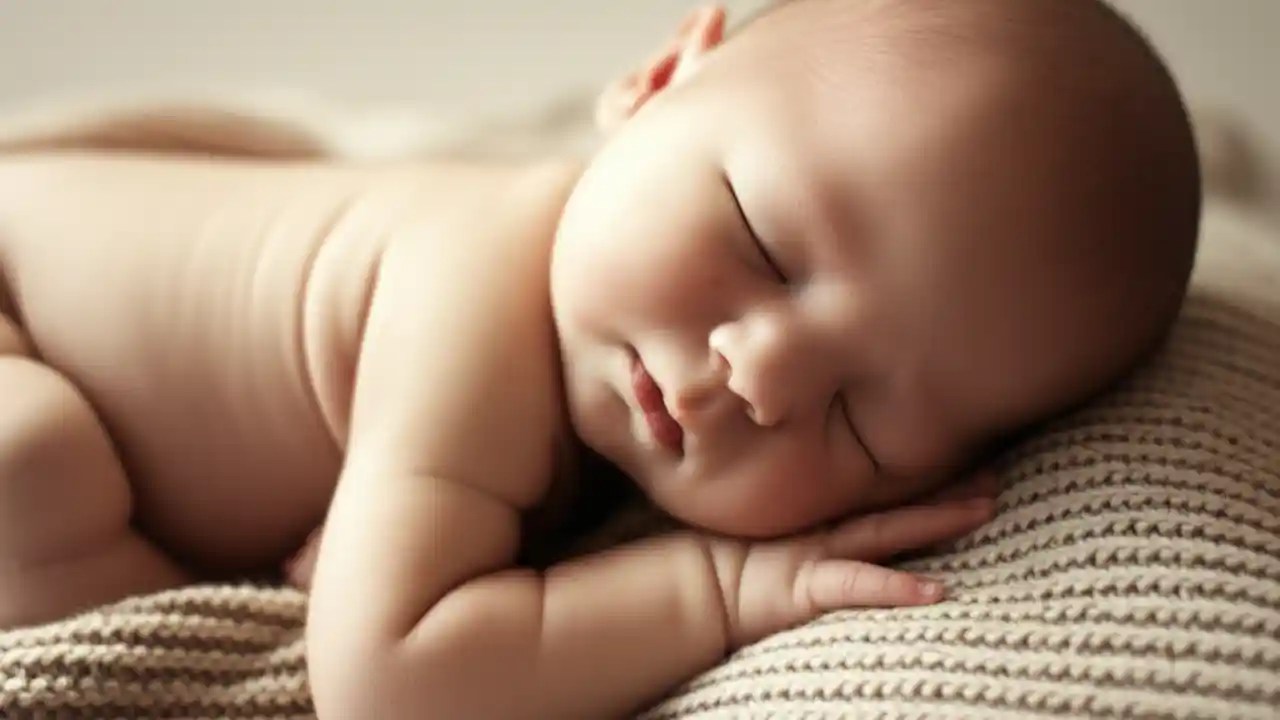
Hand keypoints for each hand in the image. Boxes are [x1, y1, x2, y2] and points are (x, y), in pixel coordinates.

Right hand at [703, 469, 997, 648]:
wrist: (694, 589)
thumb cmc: (729, 558)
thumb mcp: (777, 524)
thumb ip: (808, 504)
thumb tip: (829, 469)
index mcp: (824, 513)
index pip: (884, 487)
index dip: (927, 470)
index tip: (971, 450)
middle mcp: (828, 527)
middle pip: (897, 499)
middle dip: (949, 484)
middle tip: (998, 466)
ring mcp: (820, 554)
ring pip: (889, 530)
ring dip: (938, 519)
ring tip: (986, 507)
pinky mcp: (808, 587)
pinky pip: (859, 586)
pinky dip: (897, 589)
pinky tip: (937, 592)